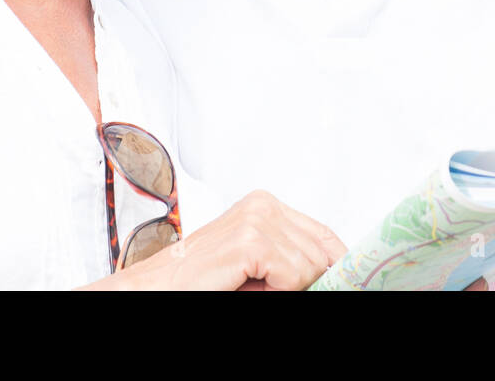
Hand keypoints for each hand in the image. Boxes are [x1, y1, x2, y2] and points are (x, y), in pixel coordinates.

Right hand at [96, 190, 346, 290]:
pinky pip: (293, 274)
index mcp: (265, 207)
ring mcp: (257, 218)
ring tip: (251, 287)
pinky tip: (247, 286)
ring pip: (312, 265)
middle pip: (323, 251)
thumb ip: (291, 266)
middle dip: (311, 281)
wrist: (153, 289)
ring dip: (289, 288)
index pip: (325, 236)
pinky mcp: (250, 241)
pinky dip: (281, 290)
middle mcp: (263, 205)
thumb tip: (333, 278)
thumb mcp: (256, 271)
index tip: (340, 283)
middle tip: (275, 289)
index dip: (336, 265)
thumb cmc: (199, 283)